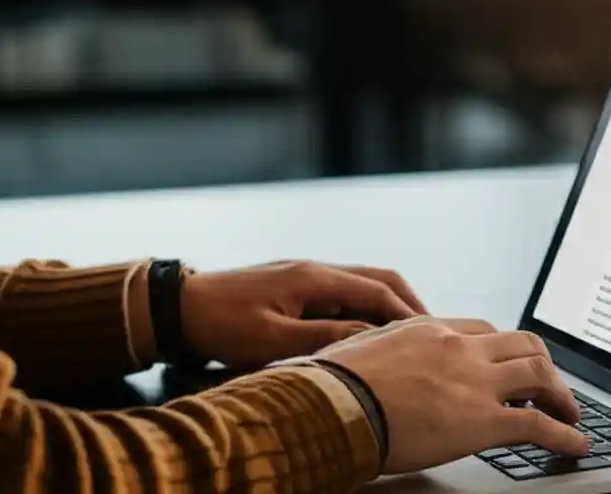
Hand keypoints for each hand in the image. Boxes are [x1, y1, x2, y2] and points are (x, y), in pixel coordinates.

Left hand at [167, 261, 427, 368]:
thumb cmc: (221, 325)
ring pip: (361, 283)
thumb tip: (371, 338)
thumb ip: (325, 338)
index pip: (378, 290)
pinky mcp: (294, 285)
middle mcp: (315, 269)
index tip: (432, 333)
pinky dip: (364, 308)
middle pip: (378, 278)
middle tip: (431, 330)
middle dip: (408, 302)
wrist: (179, 307)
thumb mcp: (273, 341)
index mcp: (315, 278)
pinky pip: (342, 292)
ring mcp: (304, 275)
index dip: (408, 312)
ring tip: (405, 334)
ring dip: (387, 305)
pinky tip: (366, 331)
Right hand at [316, 316, 590, 473]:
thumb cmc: (330, 385)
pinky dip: (566, 435)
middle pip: (522, 344)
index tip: (511, 365)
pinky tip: (577, 446)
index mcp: (428, 329)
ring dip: (562, 395)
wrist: (331, 406)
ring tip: (571, 414)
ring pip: (540, 374)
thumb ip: (378, 350)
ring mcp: (474, 381)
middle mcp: (459, 347)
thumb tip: (364, 359)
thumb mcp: (356, 349)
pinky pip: (538, 424)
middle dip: (544, 366)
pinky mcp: (483, 420)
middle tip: (551, 388)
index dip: (504, 350)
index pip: (483, 331)